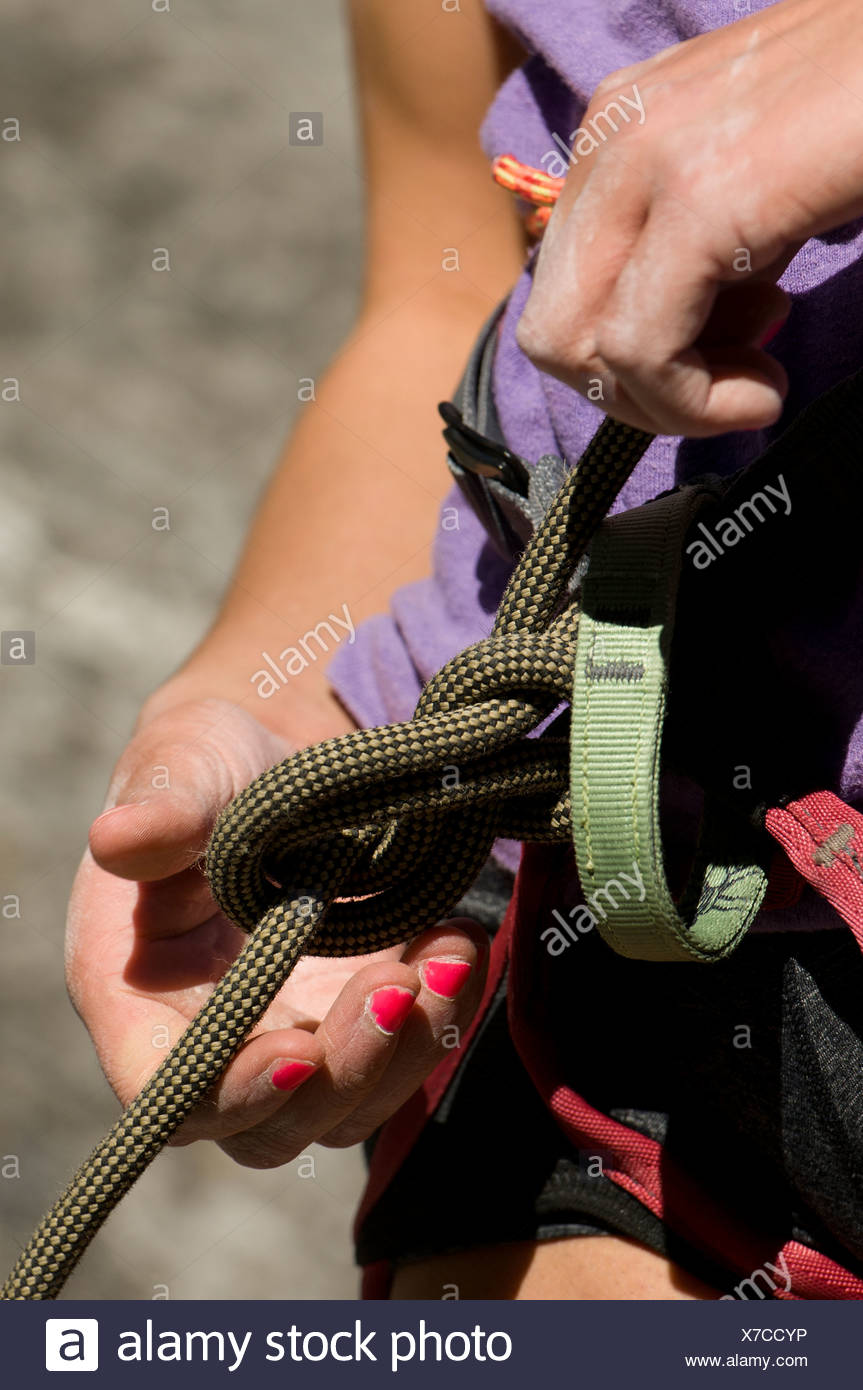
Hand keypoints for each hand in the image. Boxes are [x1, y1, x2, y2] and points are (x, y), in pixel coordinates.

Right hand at [66, 697, 487, 1167]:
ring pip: (343, 1109)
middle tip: (396, 986)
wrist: (278, 757)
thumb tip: (115, 839)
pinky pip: (400, 1061)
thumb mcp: (184, 762)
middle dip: (342, 1072)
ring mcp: (286, 1039)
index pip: (164, 1087)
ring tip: (447, 957)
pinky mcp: (355, 1024)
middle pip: (265, 1124)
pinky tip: (460, 944)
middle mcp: (205, 1037)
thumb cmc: (209, 761)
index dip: (228, 1092)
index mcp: (134, 988)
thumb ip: (162, 805)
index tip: (301, 1052)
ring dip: (406, 1052)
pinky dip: (441, 1016)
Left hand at [517, 0, 862, 436]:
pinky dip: (696, 404)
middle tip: (728, 378)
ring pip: (576, 350)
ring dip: (667, 404)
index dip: (629, 362)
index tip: (725, 352)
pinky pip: (640, 352)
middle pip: (549, 331)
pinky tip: (765, 389)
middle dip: (632, 395)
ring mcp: (645, 158)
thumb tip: (679, 340)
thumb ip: (693, 247)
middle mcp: (612, 133)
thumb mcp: (754, 186)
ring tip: (757, 374)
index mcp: (618, 128)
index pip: (562, 293)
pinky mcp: (696, 199)